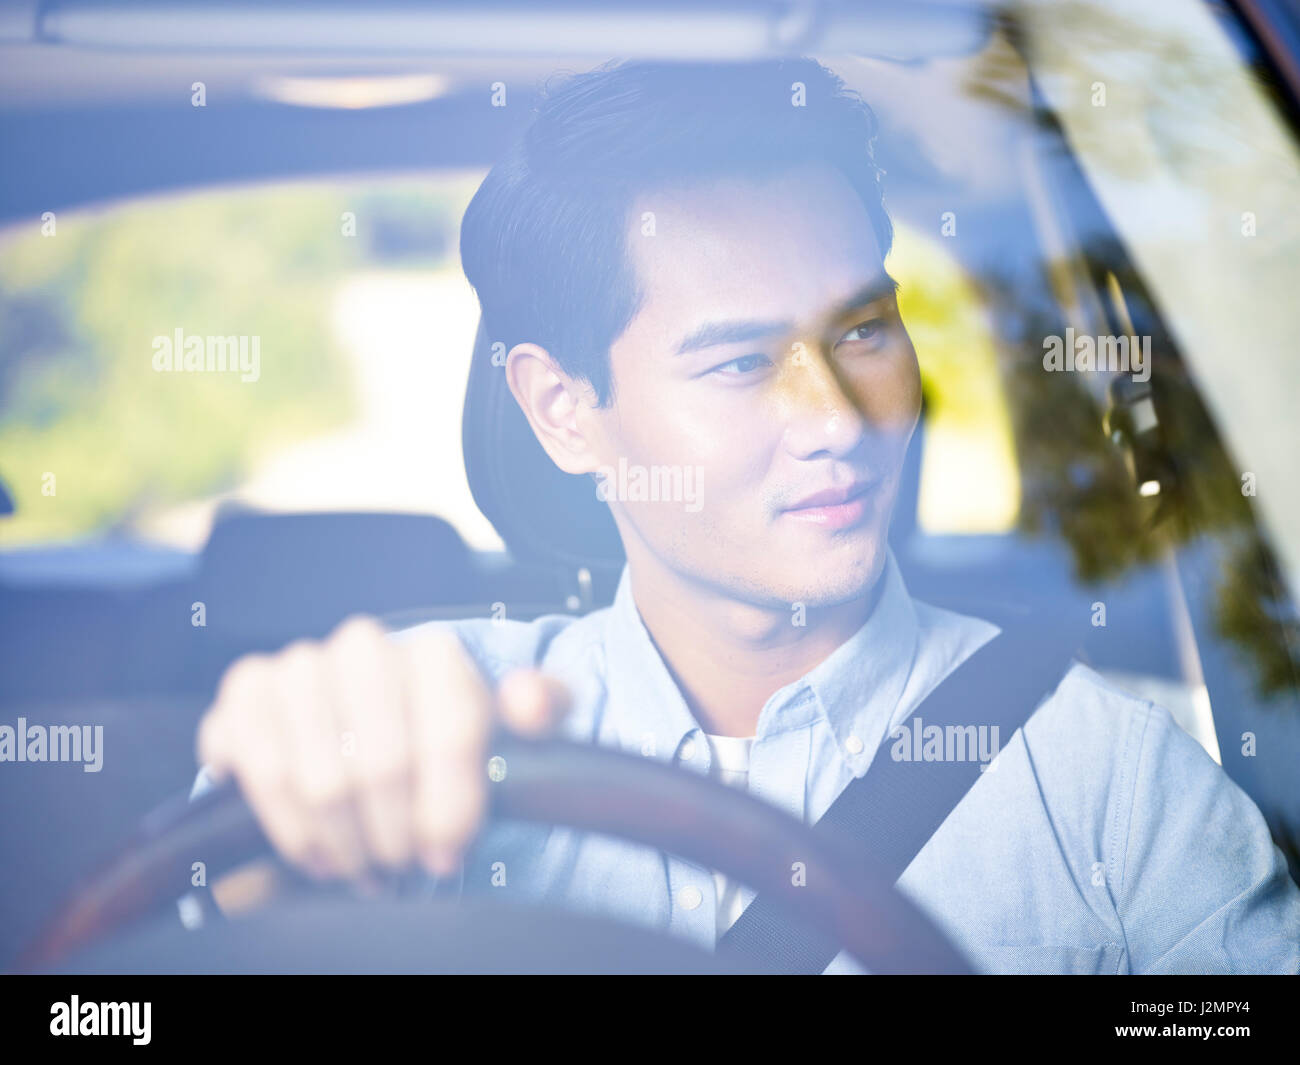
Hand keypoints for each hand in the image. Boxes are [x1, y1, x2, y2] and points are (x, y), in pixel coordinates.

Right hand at [196, 617, 568, 881]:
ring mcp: (299, 667)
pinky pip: (257, 772)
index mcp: (433, 652)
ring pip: (321, 777)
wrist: (369, 725)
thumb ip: (542, 708)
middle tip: (402, 863)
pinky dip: (290, 826)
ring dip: (345, 840)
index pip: (449, 732)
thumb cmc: (442, 734)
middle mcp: (363, 647)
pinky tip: (317, 850)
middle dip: (394, 832)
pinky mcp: (245, 694)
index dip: (449, 807)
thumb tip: (528, 701)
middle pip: (380, 763)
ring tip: (363, 863)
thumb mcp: (511, 725)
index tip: (448, 849)